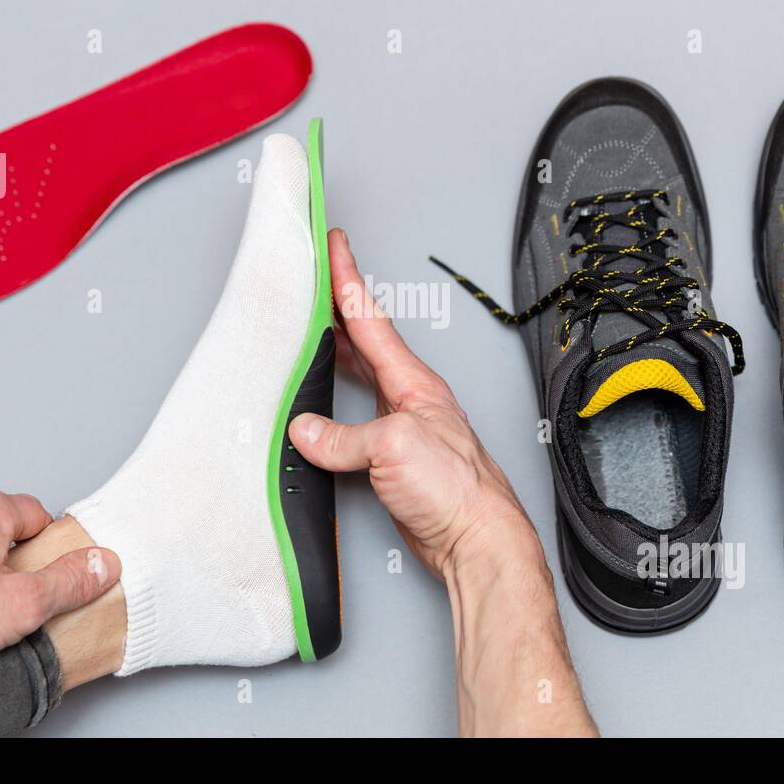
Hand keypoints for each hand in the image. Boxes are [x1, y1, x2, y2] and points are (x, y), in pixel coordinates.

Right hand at [289, 229, 539, 577]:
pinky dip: (333, 411)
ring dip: (336, 355)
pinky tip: (319, 415)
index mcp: (413, 383)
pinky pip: (355, 423)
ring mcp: (403, 428)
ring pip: (361, 380)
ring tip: (311, 333)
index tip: (334, 244)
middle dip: (338, 309)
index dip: (348, 278)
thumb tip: (305, 431)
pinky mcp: (395, 462)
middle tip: (313, 281)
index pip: (371, 319)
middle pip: (366, 343)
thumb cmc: (456, 488)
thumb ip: (343, 437)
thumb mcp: (391, 448)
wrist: (478, 539)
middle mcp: (410, 400)